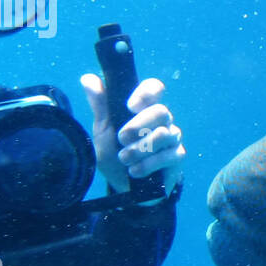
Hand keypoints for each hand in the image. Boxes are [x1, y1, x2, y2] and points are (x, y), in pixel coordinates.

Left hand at [80, 75, 185, 194]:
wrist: (123, 185)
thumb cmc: (114, 153)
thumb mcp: (102, 130)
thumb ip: (99, 106)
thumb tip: (88, 79)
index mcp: (144, 108)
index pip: (155, 88)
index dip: (146, 93)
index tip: (130, 106)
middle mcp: (162, 120)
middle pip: (161, 111)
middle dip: (139, 125)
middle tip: (122, 138)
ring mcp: (172, 138)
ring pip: (164, 134)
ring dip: (140, 148)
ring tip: (124, 158)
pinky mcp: (178, 157)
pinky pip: (169, 155)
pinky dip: (148, 164)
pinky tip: (135, 171)